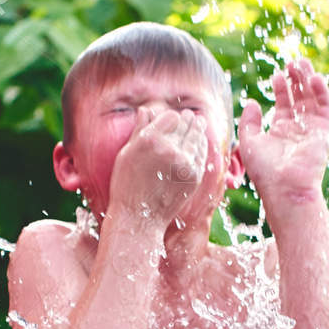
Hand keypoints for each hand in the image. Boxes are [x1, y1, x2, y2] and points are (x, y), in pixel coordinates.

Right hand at [109, 106, 207, 225]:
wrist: (139, 217)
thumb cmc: (126, 185)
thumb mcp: (126, 154)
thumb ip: (139, 130)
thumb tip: (147, 110)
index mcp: (150, 140)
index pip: (171, 116)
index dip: (173, 116)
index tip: (173, 118)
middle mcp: (169, 149)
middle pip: (186, 125)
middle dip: (188, 120)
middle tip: (191, 115)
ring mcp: (184, 164)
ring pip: (197, 138)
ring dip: (198, 129)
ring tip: (199, 122)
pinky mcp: (194, 177)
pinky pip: (202, 155)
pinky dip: (202, 146)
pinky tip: (201, 141)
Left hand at [238, 57, 328, 204]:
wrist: (285, 189)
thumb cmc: (266, 171)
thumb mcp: (249, 143)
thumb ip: (249, 122)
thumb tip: (252, 102)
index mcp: (280, 131)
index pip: (284, 104)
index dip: (281, 88)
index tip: (276, 74)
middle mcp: (298, 129)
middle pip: (299, 98)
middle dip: (296, 79)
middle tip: (292, 62)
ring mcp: (312, 130)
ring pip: (312, 99)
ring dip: (308, 80)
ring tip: (301, 63)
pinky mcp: (324, 132)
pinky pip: (326, 108)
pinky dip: (322, 92)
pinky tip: (314, 77)